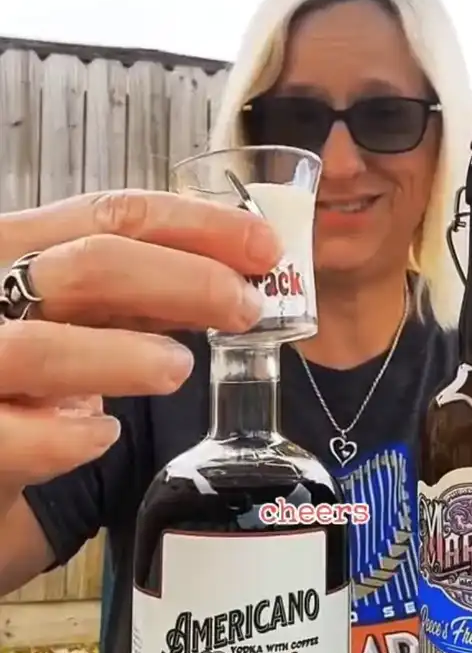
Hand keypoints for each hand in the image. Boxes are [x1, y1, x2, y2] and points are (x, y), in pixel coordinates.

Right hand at [0, 190, 280, 486]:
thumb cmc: (22, 368)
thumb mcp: (74, 312)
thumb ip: (135, 297)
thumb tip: (228, 284)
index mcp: (15, 249)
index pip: (109, 214)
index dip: (197, 226)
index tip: (264, 247)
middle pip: (87, 264)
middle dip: (184, 280)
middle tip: (246, 308)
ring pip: (41, 349)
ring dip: (126, 357)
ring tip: (177, 369)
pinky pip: (14, 436)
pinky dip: (68, 438)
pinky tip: (103, 434)